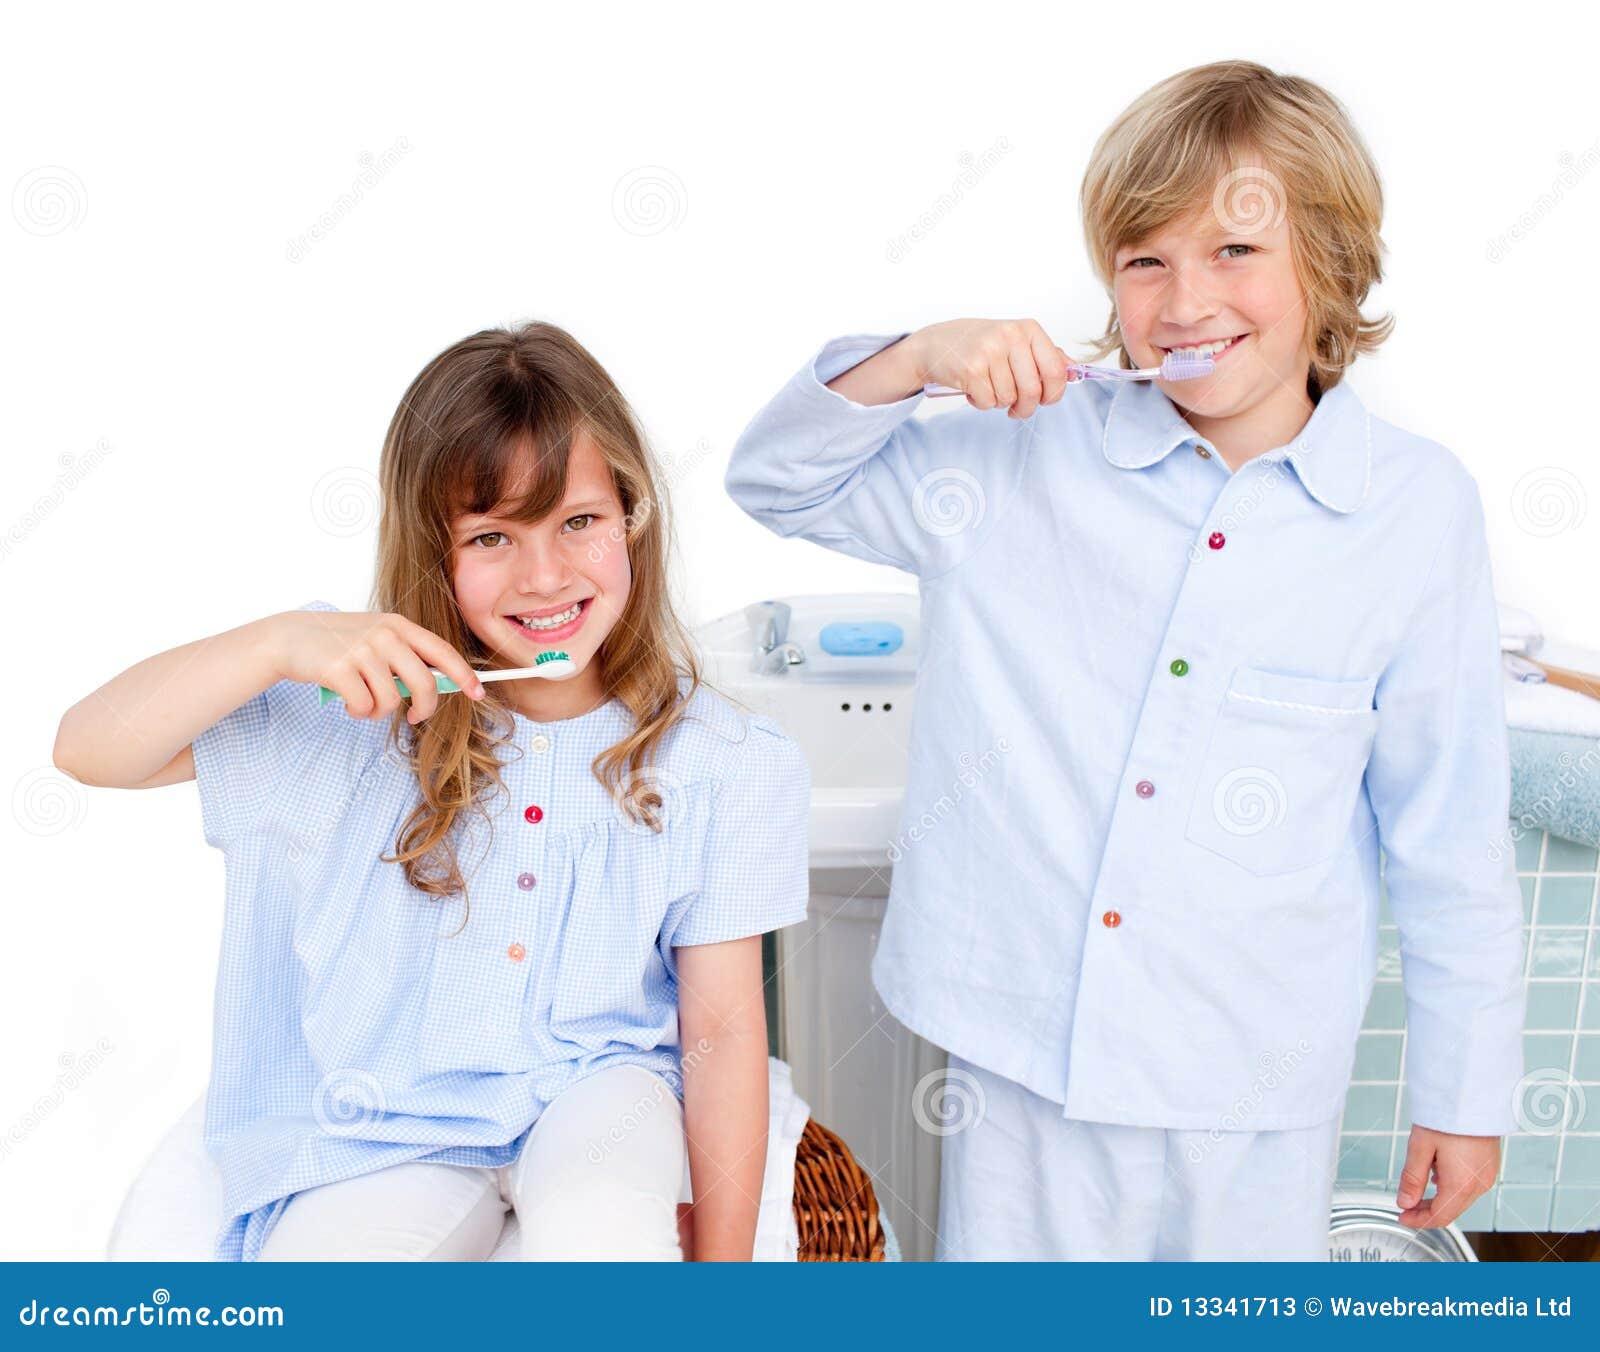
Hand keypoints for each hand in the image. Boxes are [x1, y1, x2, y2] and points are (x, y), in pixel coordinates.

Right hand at [263, 610, 484, 723]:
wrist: (290, 637)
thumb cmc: (339, 643)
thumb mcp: (377, 638)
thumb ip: (406, 657)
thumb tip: (441, 686)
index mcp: (399, 626)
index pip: (442, 651)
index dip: (464, 674)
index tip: (478, 692)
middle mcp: (385, 635)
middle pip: (425, 683)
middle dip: (426, 708)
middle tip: (416, 716)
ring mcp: (362, 650)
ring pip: (392, 700)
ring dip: (379, 711)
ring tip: (364, 700)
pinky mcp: (340, 669)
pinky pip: (365, 707)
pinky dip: (358, 712)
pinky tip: (347, 701)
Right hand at [907, 318, 1076, 418]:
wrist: (936, 344)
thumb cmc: (978, 345)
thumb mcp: (1015, 342)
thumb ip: (1046, 355)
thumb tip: (1074, 371)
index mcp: (1028, 329)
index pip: (1056, 370)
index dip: (1053, 394)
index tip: (1045, 400)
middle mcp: (1010, 336)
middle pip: (1033, 391)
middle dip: (1026, 407)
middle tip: (1016, 408)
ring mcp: (990, 352)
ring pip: (1009, 399)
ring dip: (1000, 403)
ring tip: (988, 388)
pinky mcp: (971, 370)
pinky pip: (988, 403)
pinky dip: (982, 403)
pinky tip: (974, 389)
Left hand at [1395, 1124, 1500, 1227]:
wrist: (1473, 1097)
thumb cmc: (1448, 1117)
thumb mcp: (1420, 1147)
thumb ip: (1411, 1179)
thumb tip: (1405, 1202)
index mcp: (1460, 1184)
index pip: (1439, 1217)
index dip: (1418, 1220)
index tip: (1403, 1216)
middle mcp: (1479, 1185)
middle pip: (1451, 1211)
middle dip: (1427, 1210)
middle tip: (1407, 1204)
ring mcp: (1487, 1176)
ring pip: (1461, 1200)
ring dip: (1439, 1198)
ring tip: (1419, 1183)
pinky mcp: (1490, 1167)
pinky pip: (1470, 1186)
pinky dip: (1452, 1186)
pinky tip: (1438, 1171)